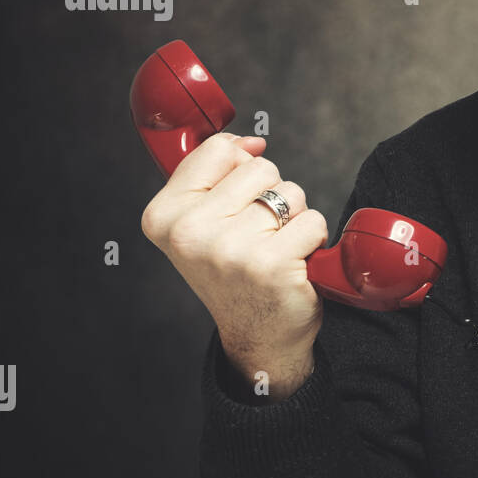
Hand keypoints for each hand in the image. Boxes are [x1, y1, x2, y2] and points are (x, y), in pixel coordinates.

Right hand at [140, 133, 329, 397]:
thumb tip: (250, 142)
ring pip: (290, 193)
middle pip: (261, 168)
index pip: (219, 151)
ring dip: (294, 219)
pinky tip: (294, 264)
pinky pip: (313, 221)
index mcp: (163, 216)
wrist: (259, 336)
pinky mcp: (271, 265)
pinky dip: (314, 239)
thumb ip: (215, 174)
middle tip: (257, 237)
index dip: (241, 168)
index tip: (237, 201)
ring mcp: (230, 250)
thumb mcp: (204, 222)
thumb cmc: (236, 273)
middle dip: (270, 197)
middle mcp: (190, 233)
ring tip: (275, 250)